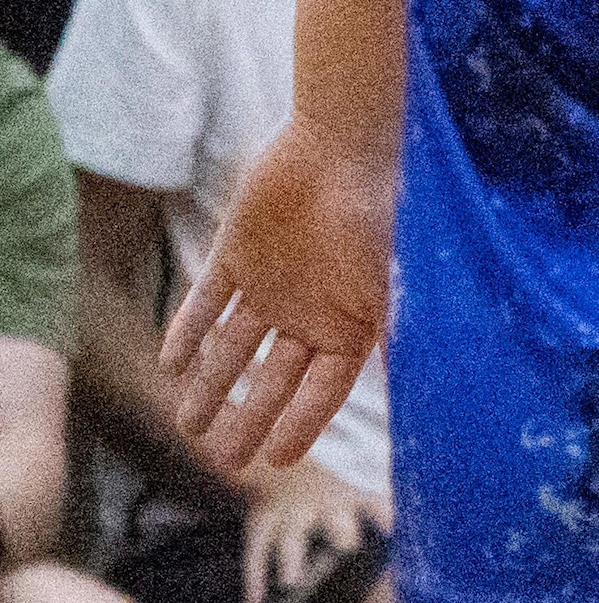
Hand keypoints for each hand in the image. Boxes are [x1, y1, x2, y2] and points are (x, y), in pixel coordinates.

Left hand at [162, 115, 391, 474]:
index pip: (324, 390)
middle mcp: (312, 309)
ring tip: (189, 424)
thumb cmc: (383, 213)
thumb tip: (424, 394)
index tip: (276, 461)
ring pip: (234, 347)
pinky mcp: (238, 250)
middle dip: (249, 420)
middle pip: (274, 378)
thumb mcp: (396, 286)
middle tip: (223, 458)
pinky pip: (206, 300)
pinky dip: (187, 330)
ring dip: (210, 386)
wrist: (345, 141)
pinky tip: (171, 363)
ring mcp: (273, 281)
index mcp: (353, 321)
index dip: (302, 426)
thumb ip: (401, 339)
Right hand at [239, 455, 382, 602]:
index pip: (374, 509)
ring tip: (291, 584)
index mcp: (350, 502)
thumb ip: (380, 518)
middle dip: (341, 537)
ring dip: (291, 560)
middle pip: (333, 522)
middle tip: (347, 556)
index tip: (393, 536)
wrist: (277, 471)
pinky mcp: (260, 527)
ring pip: (290, 538)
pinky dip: (253, 580)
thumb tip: (405, 542)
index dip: (384, 520)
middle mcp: (322, 508)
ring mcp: (290, 517)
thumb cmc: (328, 501)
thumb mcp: (354, 500)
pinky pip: (254, 554)